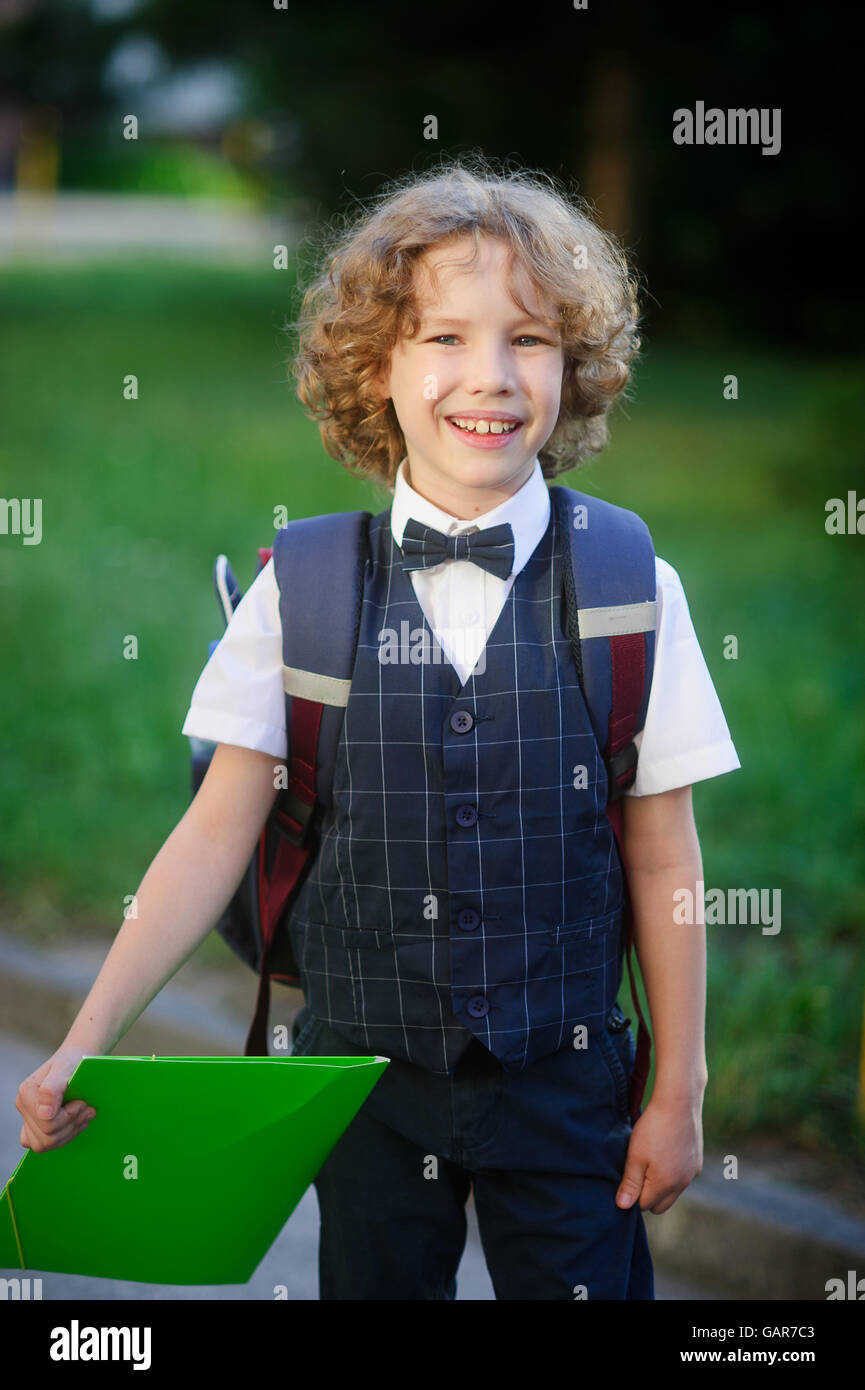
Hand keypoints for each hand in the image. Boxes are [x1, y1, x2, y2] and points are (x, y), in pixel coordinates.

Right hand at [15, 1048, 95, 1152]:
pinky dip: (64, 1137)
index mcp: (27, 1092)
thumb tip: (44, 1114)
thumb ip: (52, 1089)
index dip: (69, 1116)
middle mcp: (23, 1106)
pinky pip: (45, 1144)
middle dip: (72, 1125)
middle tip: (87, 1109)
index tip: (83, 1103)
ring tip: (84, 1115)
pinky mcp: (35, 1127)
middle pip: (46, 1137)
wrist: (75, 1061)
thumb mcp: (66, 1068)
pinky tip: (76, 1123)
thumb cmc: (72, 1063)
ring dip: (70, 1132)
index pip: (47, 1123)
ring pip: (45, 1144)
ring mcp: (28, 1119)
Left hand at [614, 1093, 702, 1213]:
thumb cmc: (653, 1128)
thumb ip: (630, 1183)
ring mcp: (692, 1173)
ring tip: (651, 1158)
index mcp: (665, 1185)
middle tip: (638, 1169)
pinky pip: (682, 1178)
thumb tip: (623, 1207)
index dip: (633, 1193)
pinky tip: (665, 1152)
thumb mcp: (635, 1155)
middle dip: (648, 1194)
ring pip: (673, 1192)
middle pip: (661, 1205)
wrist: (679, 1102)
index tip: (629, 1174)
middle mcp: (683, 1184)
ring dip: (661, 1184)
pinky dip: (673, 1173)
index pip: (645, 1205)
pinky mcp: (698, 1162)